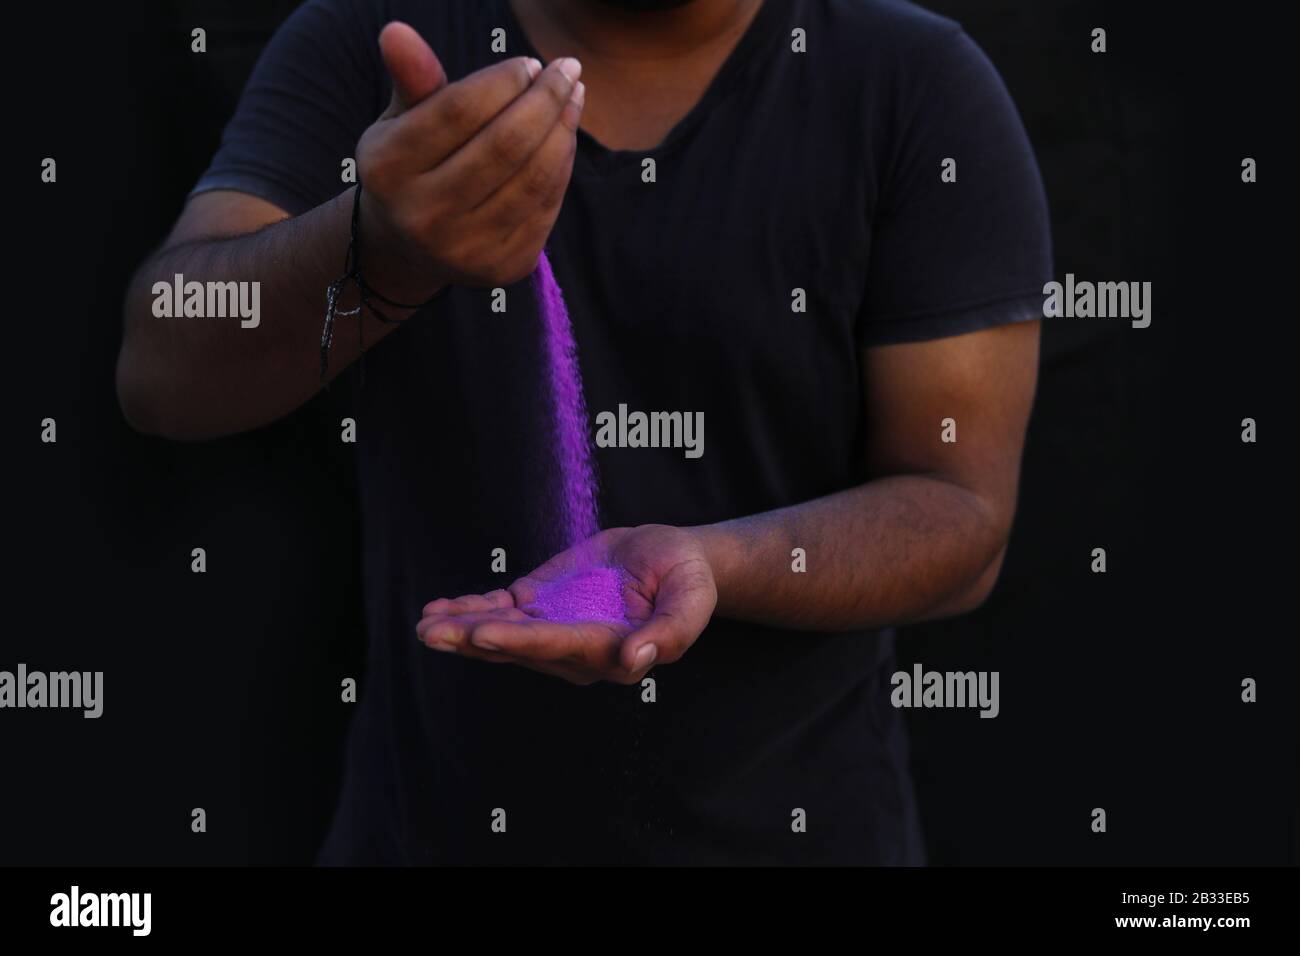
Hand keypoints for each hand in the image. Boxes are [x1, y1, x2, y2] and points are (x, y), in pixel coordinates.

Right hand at [354, 22, 584, 300]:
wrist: (410, 247)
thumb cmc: (412, 165)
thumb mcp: (401, 122)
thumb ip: (412, 79)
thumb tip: (397, 31)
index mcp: (387, 170)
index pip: (458, 112)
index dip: (503, 82)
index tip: (531, 63)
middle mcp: (422, 216)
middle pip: (504, 145)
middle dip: (545, 100)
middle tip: (568, 70)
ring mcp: (464, 250)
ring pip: (533, 178)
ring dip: (564, 130)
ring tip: (574, 97)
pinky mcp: (501, 269)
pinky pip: (546, 207)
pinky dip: (563, 167)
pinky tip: (565, 137)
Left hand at [416, 525, 717, 684]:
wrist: (674, 561)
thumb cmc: (688, 581)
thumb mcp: (691, 601)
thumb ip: (669, 633)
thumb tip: (635, 660)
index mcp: (609, 649)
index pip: (557, 646)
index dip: (519, 640)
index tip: (483, 633)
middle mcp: (574, 648)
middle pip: (518, 645)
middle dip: (473, 639)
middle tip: (433, 633)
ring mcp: (554, 627)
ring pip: (501, 632)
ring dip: (461, 628)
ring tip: (425, 624)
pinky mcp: (542, 604)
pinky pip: (500, 610)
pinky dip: (470, 609)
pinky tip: (438, 609)